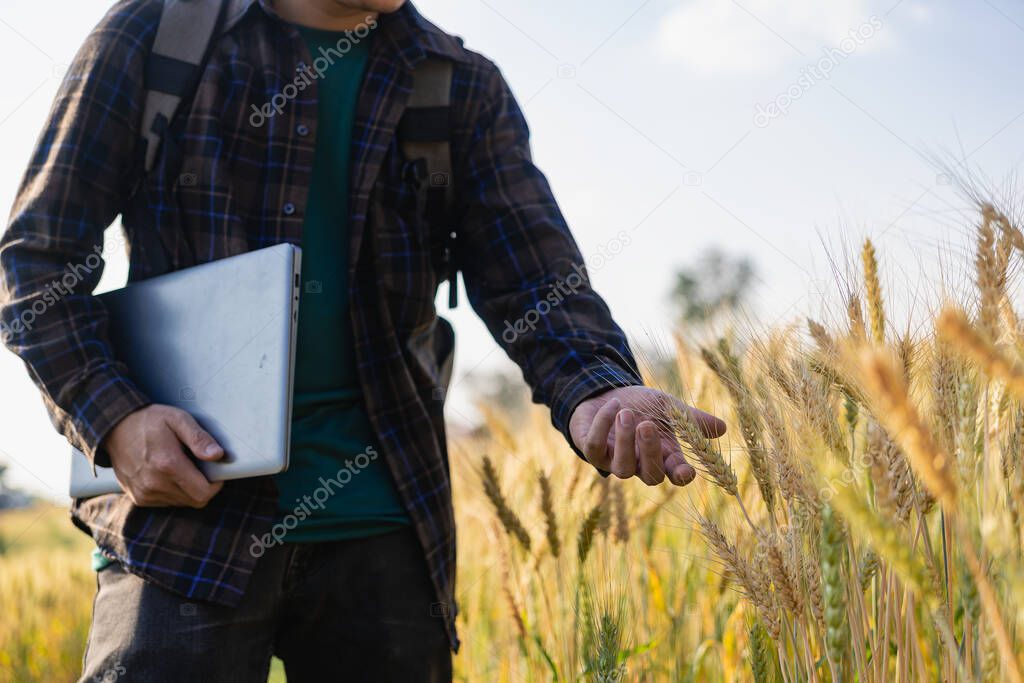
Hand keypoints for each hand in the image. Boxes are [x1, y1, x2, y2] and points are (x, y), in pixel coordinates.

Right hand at [102, 404, 224, 507]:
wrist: (115, 428)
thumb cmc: (150, 421)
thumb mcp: (178, 420)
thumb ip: (199, 438)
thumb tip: (218, 455)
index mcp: (168, 464)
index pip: (204, 492)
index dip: (215, 484)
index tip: (214, 471)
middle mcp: (155, 484)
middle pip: (195, 501)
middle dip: (204, 487)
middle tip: (200, 467)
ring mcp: (145, 493)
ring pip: (182, 502)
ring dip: (188, 489)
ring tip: (181, 467)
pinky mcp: (138, 497)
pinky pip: (167, 502)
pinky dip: (173, 492)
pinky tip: (168, 474)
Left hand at [569, 385, 725, 485]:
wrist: (608, 394)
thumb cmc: (642, 406)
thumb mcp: (668, 407)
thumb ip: (692, 418)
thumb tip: (723, 428)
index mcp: (663, 456)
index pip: (676, 475)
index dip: (681, 475)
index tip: (686, 471)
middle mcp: (640, 464)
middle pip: (651, 475)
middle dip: (650, 451)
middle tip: (647, 425)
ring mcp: (615, 461)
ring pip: (622, 467)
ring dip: (625, 440)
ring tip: (626, 413)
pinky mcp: (592, 452)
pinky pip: (595, 447)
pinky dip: (602, 425)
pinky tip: (612, 405)